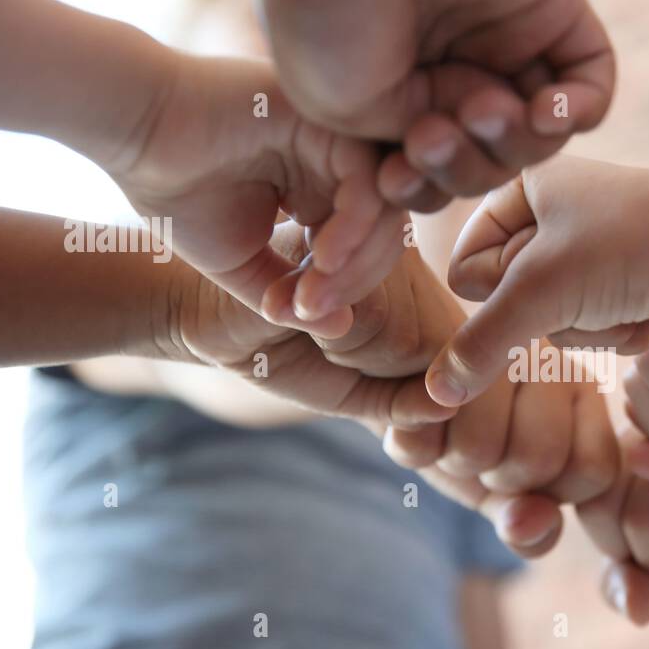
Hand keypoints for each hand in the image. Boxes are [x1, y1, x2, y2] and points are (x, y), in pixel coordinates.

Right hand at [106, 54, 403, 331]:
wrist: (131, 132)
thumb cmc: (176, 190)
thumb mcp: (241, 264)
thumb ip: (290, 295)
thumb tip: (341, 330)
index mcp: (325, 188)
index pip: (368, 245)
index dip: (348, 289)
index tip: (303, 315)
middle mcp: (339, 161)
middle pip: (387, 229)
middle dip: (357, 282)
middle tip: (312, 310)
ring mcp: (339, 138)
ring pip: (387, 208)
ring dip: (358, 262)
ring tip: (315, 291)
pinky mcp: (329, 120)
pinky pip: (368, 181)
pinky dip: (353, 227)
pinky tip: (322, 258)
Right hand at [161, 222, 451, 427]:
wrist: (197, 314)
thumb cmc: (273, 351)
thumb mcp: (345, 389)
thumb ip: (399, 405)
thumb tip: (450, 405)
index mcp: (412, 287)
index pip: (444, 358)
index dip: (384, 378)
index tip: (334, 355)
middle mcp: (405, 257)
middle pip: (428, 349)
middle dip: (367, 366)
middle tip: (315, 338)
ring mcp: (379, 243)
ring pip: (405, 339)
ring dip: (348, 353)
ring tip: (304, 323)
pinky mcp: (353, 243)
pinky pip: (376, 323)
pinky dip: (332, 340)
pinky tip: (292, 311)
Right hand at [248, 0, 615, 206]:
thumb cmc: (325, 7)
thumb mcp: (347, 110)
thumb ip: (406, 151)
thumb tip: (459, 154)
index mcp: (398, 96)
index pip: (434, 174)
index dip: (423, 191)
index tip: (393, 177)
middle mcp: (453, 72)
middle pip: (488, 164)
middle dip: (463, 169)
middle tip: (430, 138)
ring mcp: (505, 44)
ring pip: (537, 137)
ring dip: (513, 145)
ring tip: (479, 110)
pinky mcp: (552, 13)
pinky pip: (591, 87)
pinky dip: (576, 114)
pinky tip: (546, 110)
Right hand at [383, 361, 619, 512]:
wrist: (395, 377)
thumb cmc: (462, 436)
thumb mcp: (502, 493)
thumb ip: (529, 531)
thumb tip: (523, 528)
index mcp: (582, 396)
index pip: (592, 471)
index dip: (547, 491)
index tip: (521, 473)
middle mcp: (552, 361)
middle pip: (537, 460)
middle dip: (495, 476)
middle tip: (477, 447)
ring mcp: (495, 346)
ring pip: (479, 449)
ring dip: (452, 460)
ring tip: (448, 429)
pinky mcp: (432, 346)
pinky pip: (426, 433)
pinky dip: (413, 444)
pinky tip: (415, 417)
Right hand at [425, 156, 648, 406]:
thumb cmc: (637, 246)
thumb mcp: (543, 288)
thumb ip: (481, 342)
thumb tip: (434, 393)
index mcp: (521, 187)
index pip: (465, 269)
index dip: (502, 287)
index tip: (548, 268)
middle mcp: (552, 216)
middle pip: (507, 305)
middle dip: (554, 312)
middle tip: (595, 283)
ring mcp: (589, 256)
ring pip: (551, 330)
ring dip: (592, 329)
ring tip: (629, 296)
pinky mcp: (624, 289)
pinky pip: (593, 336)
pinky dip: (622, 335)